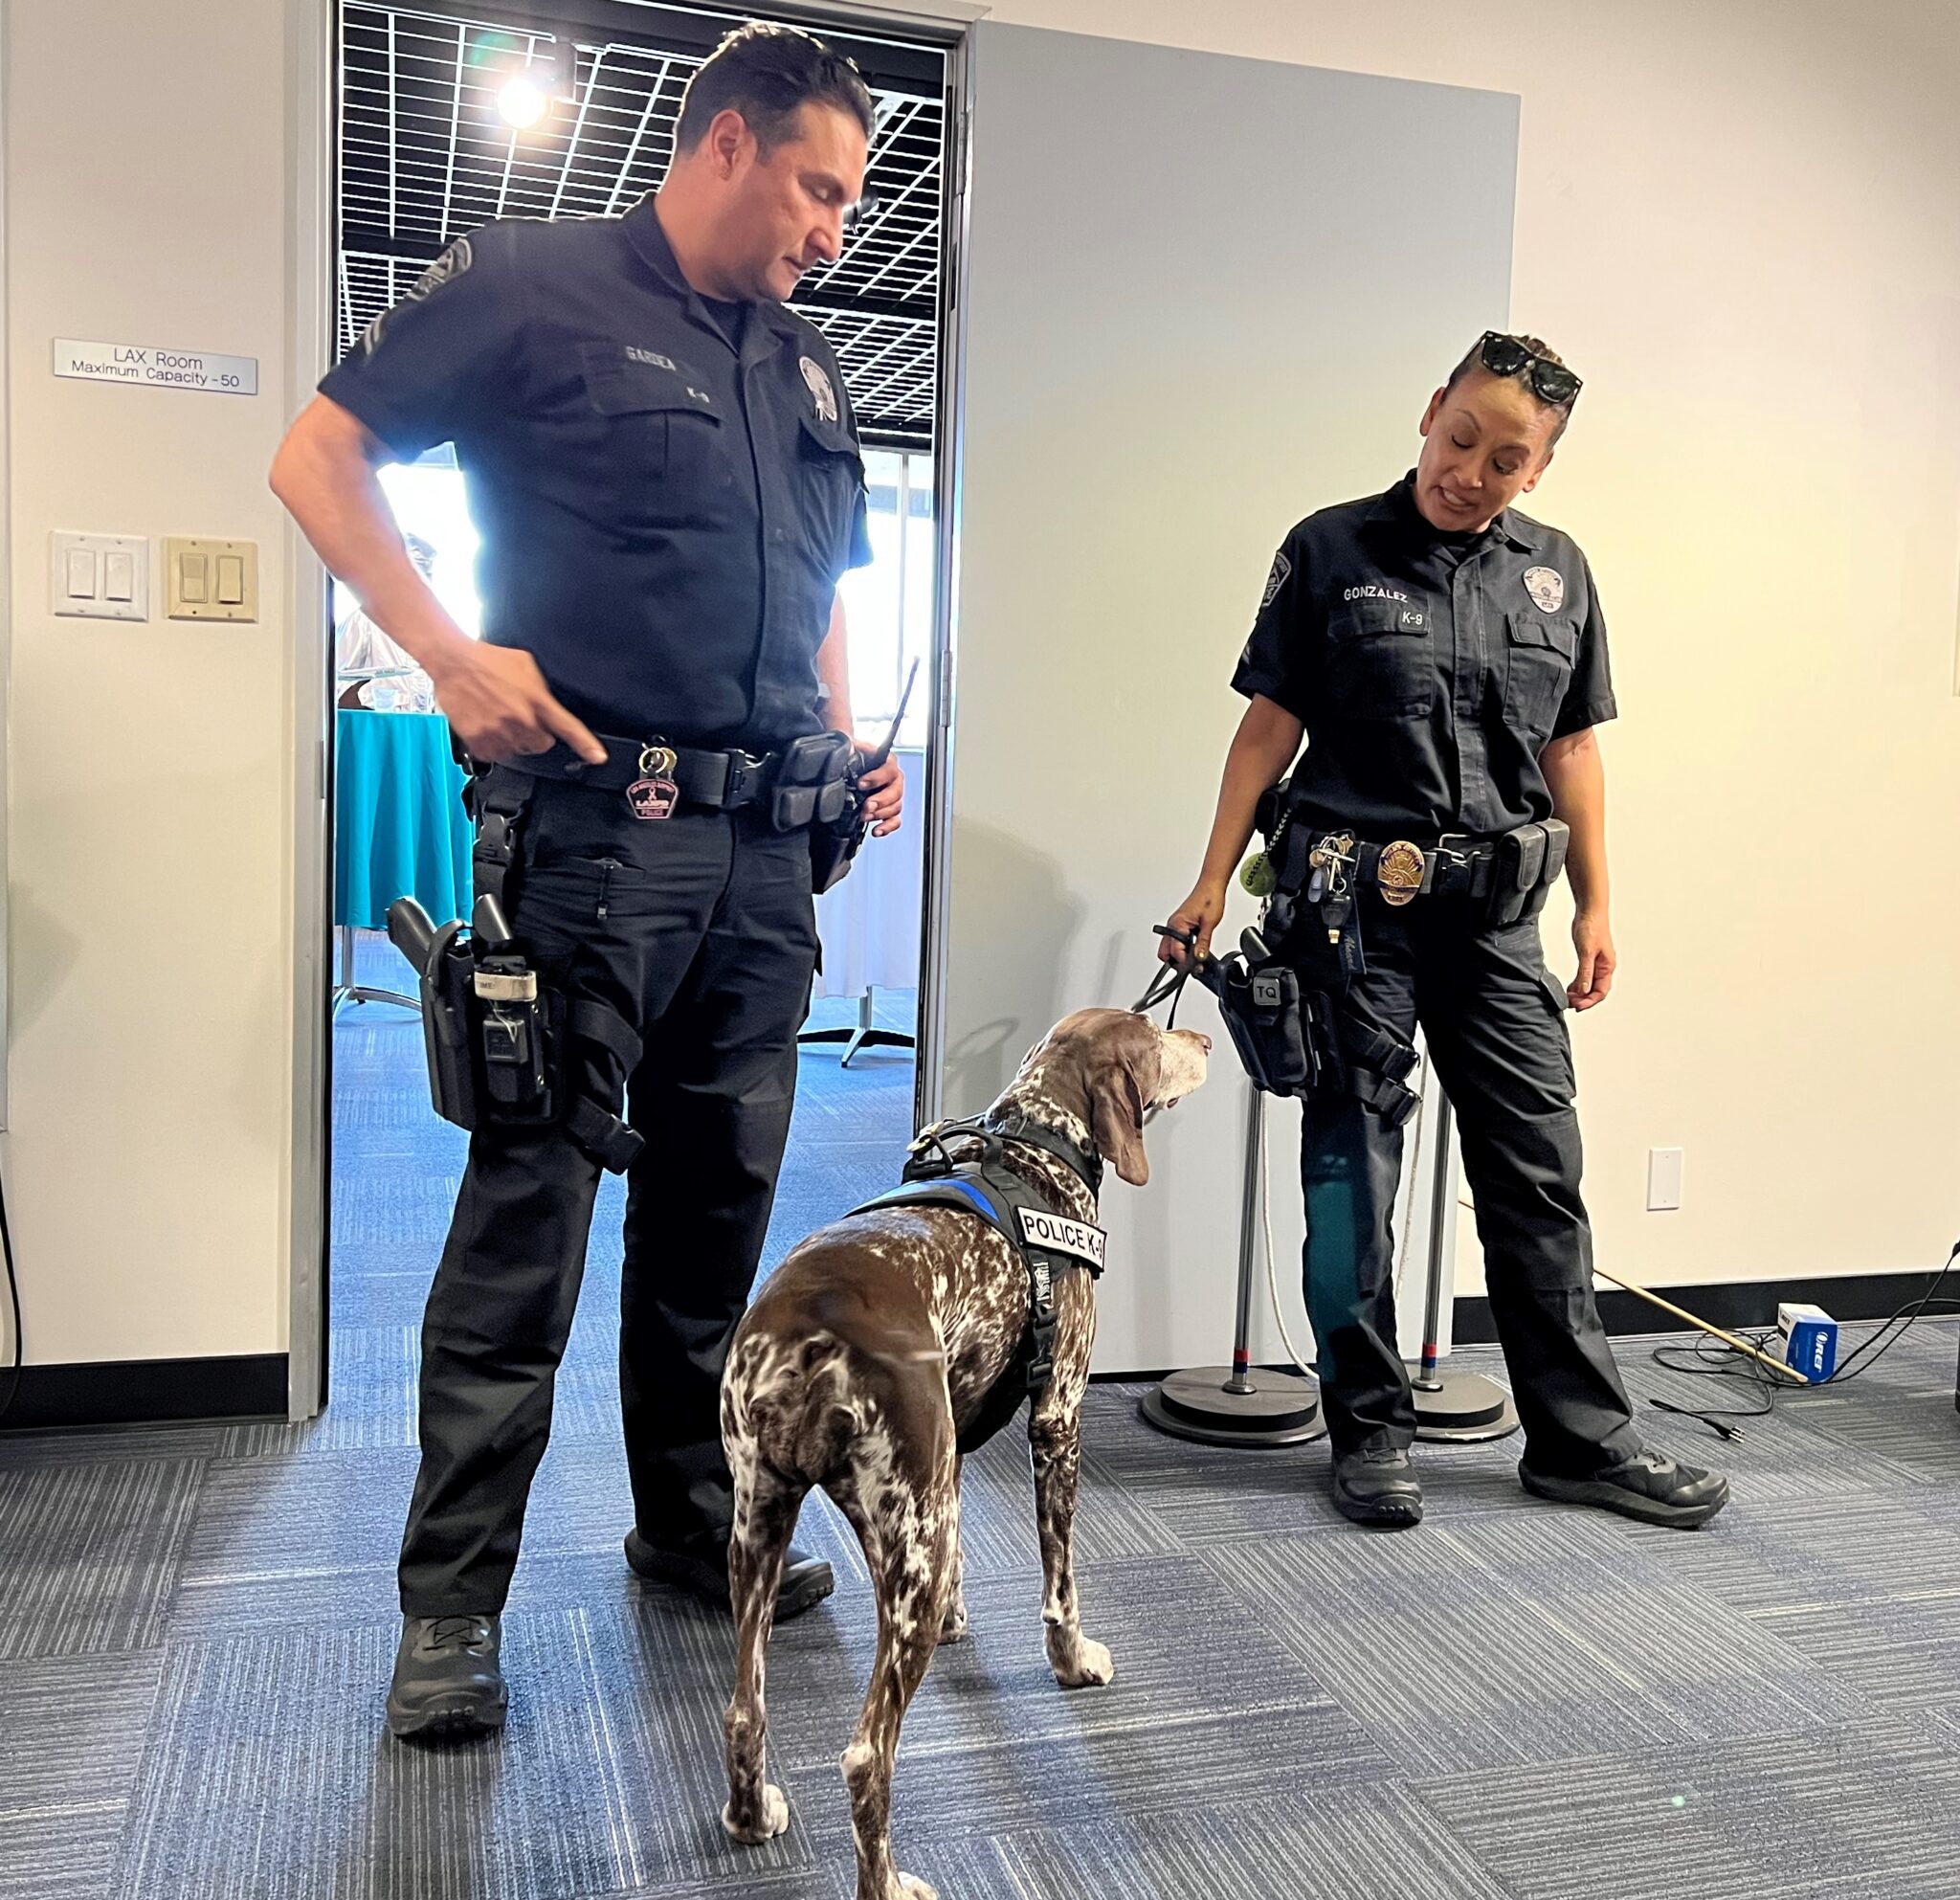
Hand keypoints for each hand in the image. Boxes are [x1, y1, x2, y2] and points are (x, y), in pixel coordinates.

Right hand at [430, 642, 604, 764]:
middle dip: (536, 735)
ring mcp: (499, 732)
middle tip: (520, 718)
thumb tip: (548, 702)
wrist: (453, 661)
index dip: (585, 745)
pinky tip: (488, 726)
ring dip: (513, 740)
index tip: (597, 758)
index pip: (568, 727)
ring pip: (517, 751)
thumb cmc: (488, 659)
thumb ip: (541, 688)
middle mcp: (520, 719)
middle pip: (541, 745)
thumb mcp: (526, 665)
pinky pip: (495, 755)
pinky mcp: (479, 740)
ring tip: (500, 718)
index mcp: (536, 699)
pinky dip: (494, 745)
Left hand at [854, 751, 903, 835]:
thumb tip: (848, 748)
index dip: (877, 778)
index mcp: (887, 762)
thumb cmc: (854, 754)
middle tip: (866, 807)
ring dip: (881, 814)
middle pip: (896, 791)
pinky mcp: (888, 809)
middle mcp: (894, 778)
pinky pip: (895, 820)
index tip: (861, 784)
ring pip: (896, 806)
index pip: (889, 769)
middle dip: (880, 801)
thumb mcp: (851, 746)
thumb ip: (850, 746)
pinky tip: (876, 831)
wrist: (852, 764)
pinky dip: (888, 827)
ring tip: (865, 817)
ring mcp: (892, 795)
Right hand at [1161, 883, 1226, 963]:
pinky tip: (1193, 948)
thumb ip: (1203, 943)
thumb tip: (1199, 957)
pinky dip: (1182, 948)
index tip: (1195, 967)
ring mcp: (1174, 925)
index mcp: (1177, 924)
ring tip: (1194, 957)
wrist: (1211, 886)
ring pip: (1169, 948)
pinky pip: (1175, 941)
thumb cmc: (1209, 898)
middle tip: (1192, 966)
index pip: (1175, 951)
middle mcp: (1172, 925)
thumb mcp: (1209, 923)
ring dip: (1179, 955)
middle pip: (1165, 952)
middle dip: (1177, 962)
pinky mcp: (1179, 924)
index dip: (1185, 962)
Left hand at [1570, 910, 1615, 1009]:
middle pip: (1595, 990)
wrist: (1589, 912)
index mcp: (1607, 967)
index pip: (1601, 991)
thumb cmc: (1592, 928)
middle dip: (1584, 999)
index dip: (1590, 1001)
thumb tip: (1584, 990)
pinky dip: (1577, 985)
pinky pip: (1584, 977)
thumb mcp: (1586, 952)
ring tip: (1567, 999)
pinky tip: (1569, 989)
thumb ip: (1585, 972)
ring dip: (1579, 993)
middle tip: (1569, 1004)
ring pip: (1589, 985)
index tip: (1578, 1007)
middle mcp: (1604, 967)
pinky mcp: (1588, 959)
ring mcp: (1596, 964)